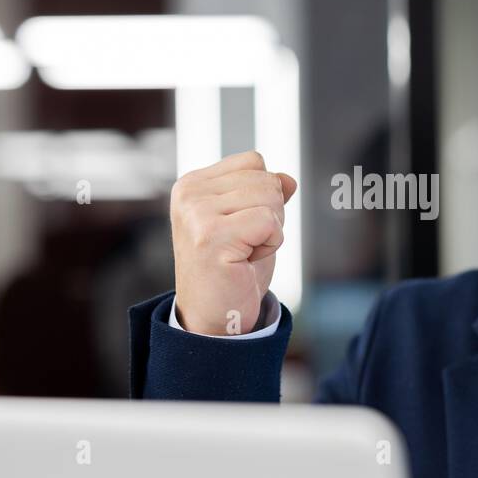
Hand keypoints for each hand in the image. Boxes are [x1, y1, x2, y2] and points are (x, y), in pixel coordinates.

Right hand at [169, 150, 297, 335]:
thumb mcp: (250, 223)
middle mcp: (189, 194)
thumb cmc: (232, 270)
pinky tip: (246, 261)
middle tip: (245, 244)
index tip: (242, 226)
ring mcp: (197, 214)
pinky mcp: (211, 237)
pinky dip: (271, 244)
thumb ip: (265, 195)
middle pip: (265, 179)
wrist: (215, 316)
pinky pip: (269, 222)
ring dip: (270, 231)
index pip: (253, 161)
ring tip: (244, 253)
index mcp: (193, 184)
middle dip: (270, 215)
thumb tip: (288, 179)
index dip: (263, 195)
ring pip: (270, 197)